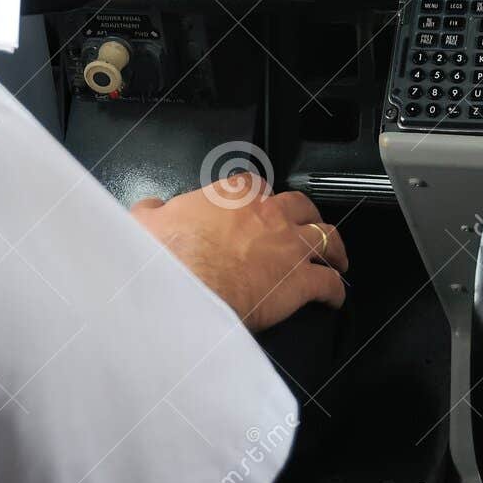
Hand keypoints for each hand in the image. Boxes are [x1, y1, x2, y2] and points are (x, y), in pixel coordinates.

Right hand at [131, 178, 347, 332]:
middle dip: (305, 215)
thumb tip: (150, 210)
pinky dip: (335, 290)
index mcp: (233, 194)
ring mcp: (290, 245)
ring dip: (333, 247)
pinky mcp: (300, 281)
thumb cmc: (168, 256)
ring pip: (326, 238)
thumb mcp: (147, 222)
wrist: (185, 288)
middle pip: (300, 206)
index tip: (257, 208)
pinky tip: (335, 297)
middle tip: (305, 225)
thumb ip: (153, 211)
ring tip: (336, 257)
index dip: (259, 198)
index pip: (255, 185)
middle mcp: (269, 213)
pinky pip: (329, 283)